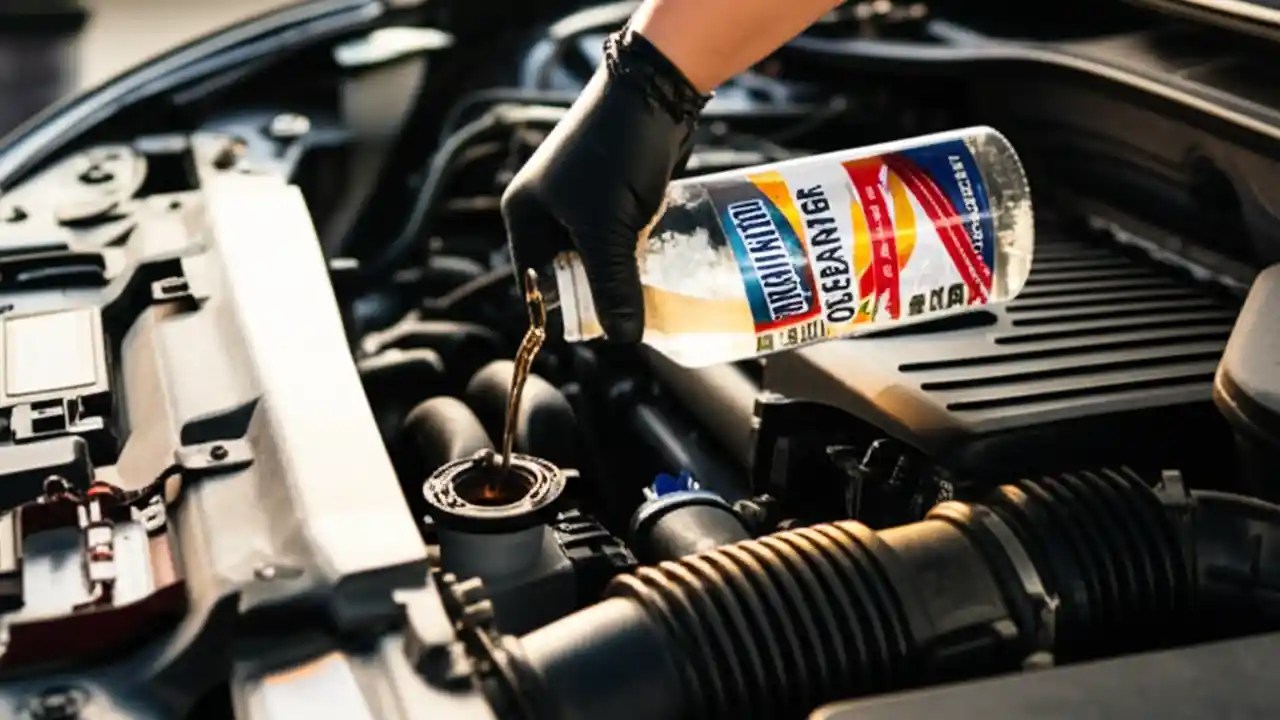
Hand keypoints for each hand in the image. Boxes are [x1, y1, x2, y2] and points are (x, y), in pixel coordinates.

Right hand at [501, 29, 704, 343]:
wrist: (656, 91)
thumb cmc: (616, 153)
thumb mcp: (608, 228)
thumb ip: (613, 285)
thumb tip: (625, 340)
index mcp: (525, 215)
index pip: (537, 284)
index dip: (566, 311)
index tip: (602, 331)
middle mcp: (548, 209)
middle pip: (571, 273)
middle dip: (600, 295)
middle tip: (633, 317)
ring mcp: (583, 200)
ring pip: (603, 256)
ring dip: (625, 274)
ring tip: (652, 294)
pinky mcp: (617, 193)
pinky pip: (624, 237)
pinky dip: (640, 254)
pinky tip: (663, 267)